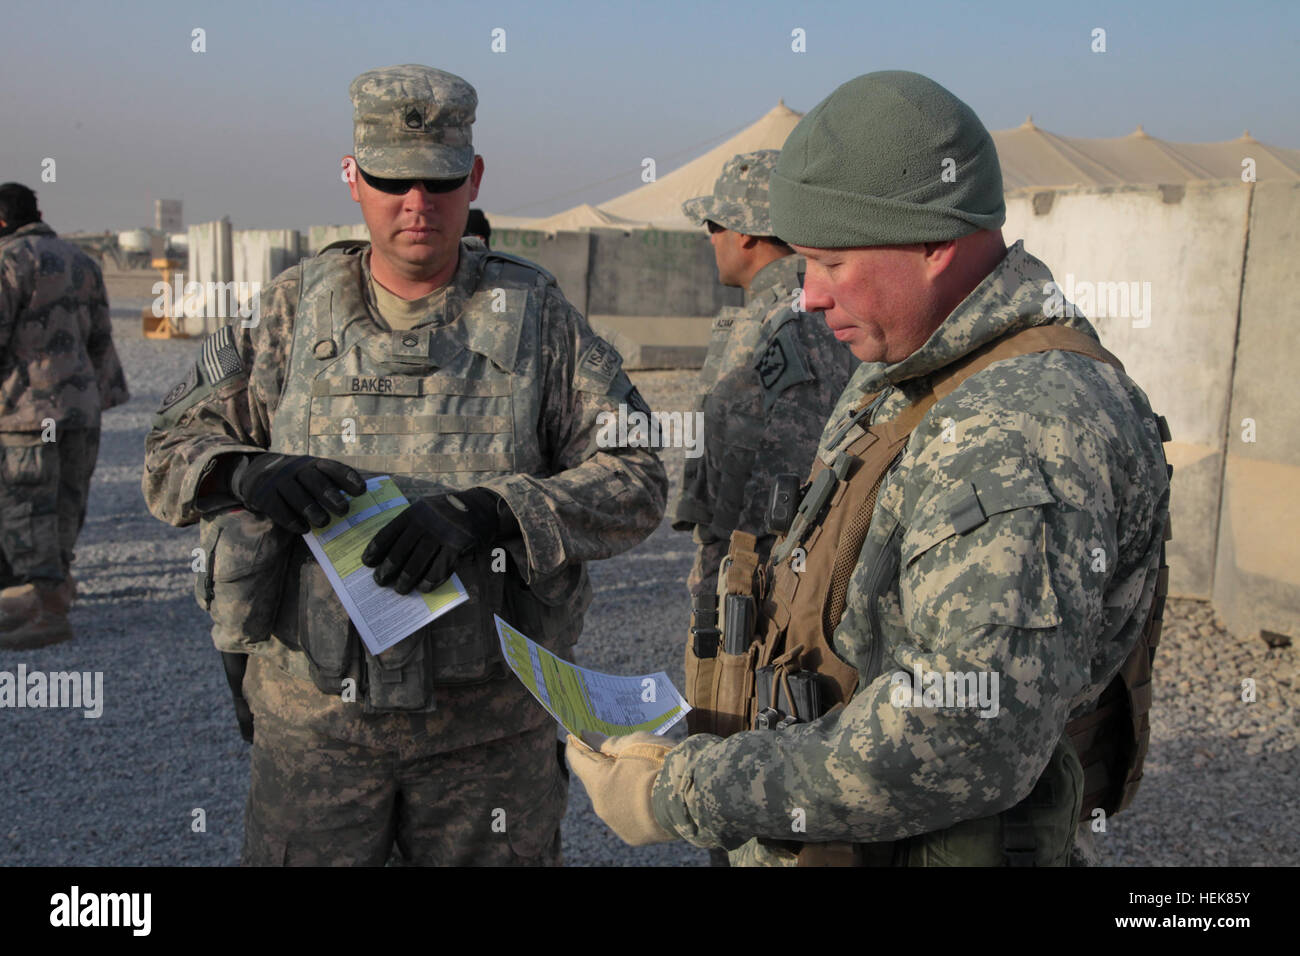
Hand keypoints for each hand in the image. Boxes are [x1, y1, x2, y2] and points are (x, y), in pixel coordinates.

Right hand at [229, 454, 365, 533]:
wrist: (255, 474)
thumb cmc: (295, 481)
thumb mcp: (311, 475)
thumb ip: (331, 485)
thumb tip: (362, 504)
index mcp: (313, 464)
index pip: (332, 467)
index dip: (347, 477)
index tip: (362, 490)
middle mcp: (295, 469)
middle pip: (314, 480)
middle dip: (330, 494)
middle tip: (344, 510)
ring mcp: (278, 481)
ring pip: (296, 494)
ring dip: (311, 508)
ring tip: (324, 522)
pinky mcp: (263, 495)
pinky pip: (277, 508)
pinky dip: (291, 519)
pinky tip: (303, 529)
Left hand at [361, 488, 517, 594]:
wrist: (479, 507)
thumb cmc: (447, 513)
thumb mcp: (426, 510)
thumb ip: (411, 526)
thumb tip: (389, 554)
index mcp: (413, 512)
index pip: (388, 533)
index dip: (375, 549)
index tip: (367, 563)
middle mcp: (425, 523)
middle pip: (399, 552)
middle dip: (387, 570)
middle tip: (379, 582)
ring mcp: (440, 535)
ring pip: (416, 564)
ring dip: (405, 580)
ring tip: (400, 589)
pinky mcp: (456, 546)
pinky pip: (438, 570)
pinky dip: (429, 582)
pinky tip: (423, 588)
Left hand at [565, 731, 676, 845]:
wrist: (692, 798)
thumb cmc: (661, 764)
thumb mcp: (635, 743)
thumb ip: (608, 742)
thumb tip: (588, 737)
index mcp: (597, 783)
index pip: (577, 760)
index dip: (577, 744)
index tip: (578, 733)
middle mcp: (602, 807)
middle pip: (594, 780)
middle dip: (600, 764)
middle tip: (610, 747)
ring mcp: (617, 824)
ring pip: (610, 799)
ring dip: (616, 784)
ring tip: (633, 769)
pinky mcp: (634, 835)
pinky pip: (625, 814)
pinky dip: (629, 801)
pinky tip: (644, 790)